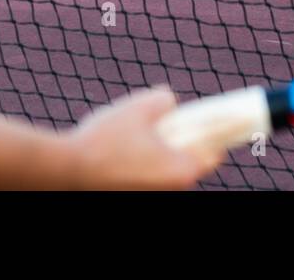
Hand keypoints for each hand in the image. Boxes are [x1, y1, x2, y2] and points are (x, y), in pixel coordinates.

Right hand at [64, 87, 224, 188]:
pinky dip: (142, 161)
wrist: (66, 171)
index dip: (219, 132)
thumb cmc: (105, 141)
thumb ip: (163, 100)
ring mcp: (151, 194)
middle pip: (189, 161)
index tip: (227, 120)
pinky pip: (146, 175)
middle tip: (170, 121)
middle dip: (184, 141)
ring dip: (161, 151)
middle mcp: (171, 189)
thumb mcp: (138, 107)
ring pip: (165, 169)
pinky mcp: (132, 193)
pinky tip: (122, 146)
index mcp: (181, 169)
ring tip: (138, 132)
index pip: (214, 152)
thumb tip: (169, 101)